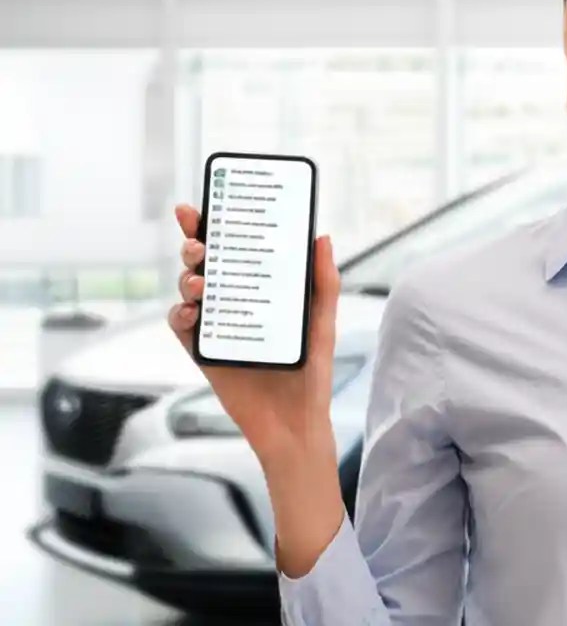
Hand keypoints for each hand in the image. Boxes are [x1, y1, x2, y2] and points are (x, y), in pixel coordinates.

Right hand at [167, 203, 341, 466]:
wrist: (295, 422)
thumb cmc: (312, 372)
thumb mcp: (322, 323)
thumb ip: (324, 283)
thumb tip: (322, 237)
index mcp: (261, 288)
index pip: (234, 249)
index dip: (212, 226)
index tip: (200, 207)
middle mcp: (234, 301)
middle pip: (204, 263)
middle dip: (194, 245)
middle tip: (199, 244)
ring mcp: (215, 325)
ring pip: (188, 290)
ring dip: (187, 278)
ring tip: (201, 281)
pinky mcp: (202, 351)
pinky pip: (180, 327)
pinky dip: (179, 315)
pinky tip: (190, 312)